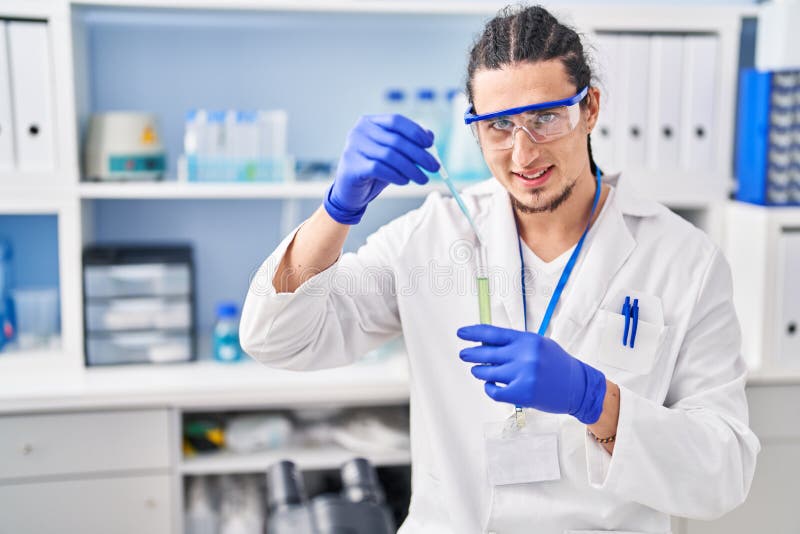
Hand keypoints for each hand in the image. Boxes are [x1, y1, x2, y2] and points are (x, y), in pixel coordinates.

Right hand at [324, 114, 439, 224]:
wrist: (350, 192)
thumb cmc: (374, 170)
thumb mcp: (394, 155)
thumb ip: (409, 143)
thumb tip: (430, 136)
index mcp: (369, 122)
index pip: (396, 120)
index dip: (415, 131)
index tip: (430, 145)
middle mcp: (359, 131)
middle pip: (395, 140)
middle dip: (419, 154)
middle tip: (434, 167)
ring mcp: (353, 148)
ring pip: (390, 156)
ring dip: (411, 168)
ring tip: (423, 179)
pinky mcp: (352, 166)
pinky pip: (380, 169)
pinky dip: (396, 176)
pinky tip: (405, 181)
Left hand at [457, 324, 606, 423]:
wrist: (577, 386)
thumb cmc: (556, 364)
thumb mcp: (537, 345)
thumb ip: (514, 343)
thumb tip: (485, 342)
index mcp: (527, 340)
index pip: (493, 334)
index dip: (473, 333)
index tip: (461, 333)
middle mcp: (524, 356)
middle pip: (485, 353)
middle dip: (470, 353)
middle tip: (464, 354)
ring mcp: (523, 375)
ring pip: (486, 373)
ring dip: (479, 371)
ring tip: (479, 371)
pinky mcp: (522, 394)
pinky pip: (494, 391)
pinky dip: (489, 388)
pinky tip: (492, 384)